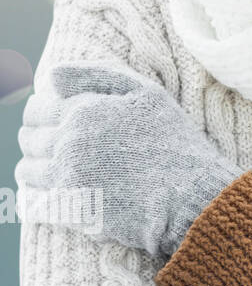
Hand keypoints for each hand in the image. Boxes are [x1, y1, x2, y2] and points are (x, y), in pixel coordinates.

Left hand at [14, 63, 242, 257]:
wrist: (189, 194)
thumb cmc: (174, 141)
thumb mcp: (146, 94)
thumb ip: (97, 76)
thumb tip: (52, 75)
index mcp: (83, 111)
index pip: (36, 110)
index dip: (41, 115)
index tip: (53, 122)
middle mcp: (69, 142)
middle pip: (28, 140)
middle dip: (37, 141)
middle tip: (59, 147)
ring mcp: (67, 177)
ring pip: (28, 172)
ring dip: (37, 170)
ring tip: (62, 171)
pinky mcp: (71, 209)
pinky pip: (36, 204)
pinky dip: (40, 200)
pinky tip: (59, 197)